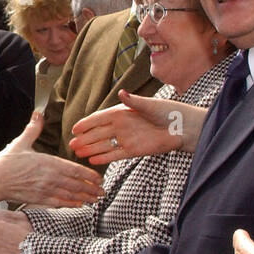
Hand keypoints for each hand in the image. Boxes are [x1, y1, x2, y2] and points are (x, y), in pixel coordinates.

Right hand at [0, 111, 103, 206]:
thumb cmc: (5, 162)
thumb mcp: (21, 142)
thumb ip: (33, 129)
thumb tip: (38, 113)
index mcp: (48, 162)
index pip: (74, 169)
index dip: (88, 175)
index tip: (99, 178)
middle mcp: (49, 177)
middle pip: (76, 184)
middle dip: (91, 188)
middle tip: (102, 192)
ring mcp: (44, 190)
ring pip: (70, 195)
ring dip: (84, 197)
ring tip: (95, 199)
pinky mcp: (38, 199)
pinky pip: (58, 202)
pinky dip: (70, 204)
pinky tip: (78, 205)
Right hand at [69, 92, 205, 164]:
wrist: (182, 128)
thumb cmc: (168, 112)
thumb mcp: (150, 105)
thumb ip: (134, 101)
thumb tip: (122, 92)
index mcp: (122, 112)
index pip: (100, 118)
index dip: (87, 123)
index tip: (75, 128)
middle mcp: (122, 126)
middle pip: (99, 133)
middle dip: (85, 139)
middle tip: (71, 145)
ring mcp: (126, 139)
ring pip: (104, 145)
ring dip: (91, 149)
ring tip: (78, 153)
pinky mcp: (133, 151)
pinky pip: (115, 155)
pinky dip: (104, 158)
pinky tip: (93, 161)